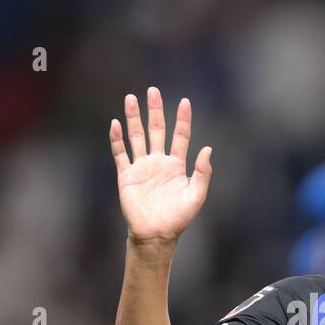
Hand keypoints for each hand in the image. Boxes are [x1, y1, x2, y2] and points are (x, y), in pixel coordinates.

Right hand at [110, 86, 212, 244]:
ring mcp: (141, 167)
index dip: (183, 119)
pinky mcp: (126, 175)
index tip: (185, 102)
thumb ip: (202, 173)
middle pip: (156, 130)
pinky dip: (117, 139)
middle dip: (155, 110)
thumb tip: (208, 149)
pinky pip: (120, 153)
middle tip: (152, 90)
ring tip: (130, 98)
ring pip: (136, 136)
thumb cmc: (178, 218)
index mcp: (176, 165)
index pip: (180, 136)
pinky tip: (115, 124)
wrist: (156, 234)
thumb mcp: (196, 195)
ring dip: (133, 118)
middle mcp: (158, 162)